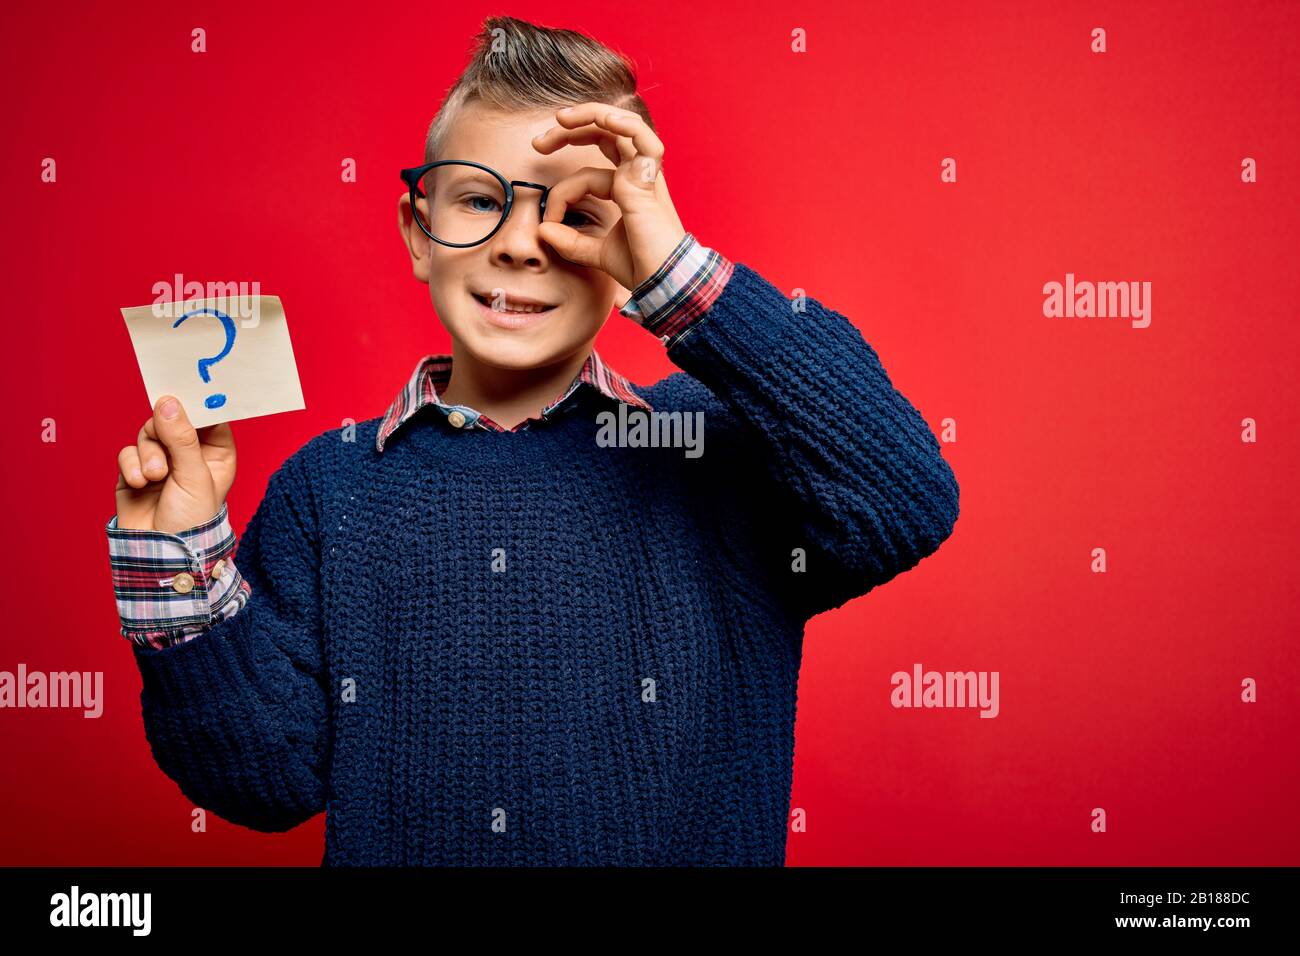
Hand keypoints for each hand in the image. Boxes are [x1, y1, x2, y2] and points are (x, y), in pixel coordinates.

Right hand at [115, 395, 235, 533]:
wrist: (159, 553)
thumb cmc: (191, 520)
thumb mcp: (194, 476)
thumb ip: (182, 438)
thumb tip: (168, 402)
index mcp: (216, 452)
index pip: (209, 416)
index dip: (197, 403)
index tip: (182, 392)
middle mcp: (190, 453)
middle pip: (172, 418)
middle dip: (164, 433)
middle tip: (165, 445)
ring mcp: (162, 461)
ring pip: (148, 433)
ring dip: (149, 454)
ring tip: (155, 477)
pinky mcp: (136, 470)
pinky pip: (129, 452)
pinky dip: (132, 465)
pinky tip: (141, 483)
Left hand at [531, 103, 686, 291]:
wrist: (663, 283)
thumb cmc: (641, 267)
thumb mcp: (597, 253)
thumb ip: (571, 242)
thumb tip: (543, 230)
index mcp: (629, 188)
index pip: (589, 172)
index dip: (562, 192)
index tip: (549, 220)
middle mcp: (639, 175)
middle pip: (604, 135)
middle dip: (569, 132)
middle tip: (538, 143)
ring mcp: (645, 174)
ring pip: (621, 126)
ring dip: (590, 115)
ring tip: (560, 119)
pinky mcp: (648, 179)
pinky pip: (640, 137)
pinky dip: (622, 123)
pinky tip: (602, 118)